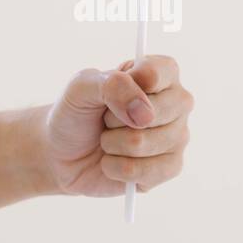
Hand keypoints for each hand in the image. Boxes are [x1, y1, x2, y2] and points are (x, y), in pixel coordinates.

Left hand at [42, 56, 193, 197]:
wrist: (63, 153)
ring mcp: (178, 136)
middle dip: (114, 119)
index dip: (129, 85)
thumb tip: (144, 113)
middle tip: (107, 119)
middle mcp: (177, 102)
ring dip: (111, 144)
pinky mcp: (171, 167)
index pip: (159, 72)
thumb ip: (113, 85)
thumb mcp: (82, 86)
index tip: (111, 91)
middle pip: (152, 112)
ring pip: (140, 143)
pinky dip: (115, 167)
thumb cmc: (77, 113)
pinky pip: (141, 171)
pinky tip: (114, 161)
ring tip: (109, 140)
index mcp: (163, 72)